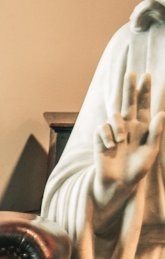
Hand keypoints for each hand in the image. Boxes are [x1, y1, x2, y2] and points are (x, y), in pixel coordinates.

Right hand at [93, 71, 164, 208]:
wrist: (119, 185)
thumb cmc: (137, 171)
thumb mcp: (151, 152)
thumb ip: (156, 133)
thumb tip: (161, 113)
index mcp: (143, 126)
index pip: (144, 104)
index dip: (145, 90)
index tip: (146, 75)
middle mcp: (128, 125)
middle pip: (128, 101)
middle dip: (130, 87)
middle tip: (131, 73)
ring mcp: (114, 131)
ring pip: (114, 115)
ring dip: (118, 126)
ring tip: (121, 141)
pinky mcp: (101, 139)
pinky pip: (102, 128)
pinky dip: (107, 135)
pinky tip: (111, 146)